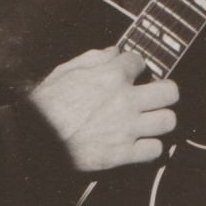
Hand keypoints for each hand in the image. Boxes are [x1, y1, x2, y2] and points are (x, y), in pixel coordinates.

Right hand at [26, 46, 178, 170]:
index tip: (133, 74)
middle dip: (165, 92)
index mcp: (111, 76)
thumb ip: (93, 58)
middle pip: (170, 92)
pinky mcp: (123, 153)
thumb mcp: (65, 71)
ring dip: (160, 120)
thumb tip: (114, 52)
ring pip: (168, 121)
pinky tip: (141, 144)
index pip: (140, 62)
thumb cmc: (45, 105)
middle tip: (155, 96)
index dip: (136, 67)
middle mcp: (125, 100)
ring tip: (150, 121)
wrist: (35, 138)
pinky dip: (150, 148)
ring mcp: (127, 128)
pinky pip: (155, 150)